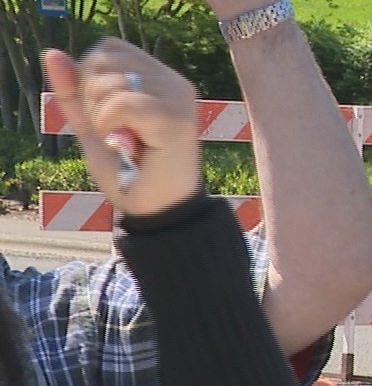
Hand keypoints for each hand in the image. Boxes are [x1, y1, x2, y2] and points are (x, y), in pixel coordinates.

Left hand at [43, 41, 199, 218]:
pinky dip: (110, 124)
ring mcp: (178, 99)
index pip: (108, 48)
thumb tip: (52, 53)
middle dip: (91, 97)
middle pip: (103, 59)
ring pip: (110, 80)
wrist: (155, 210)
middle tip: (115, 133)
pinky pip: (121, 103)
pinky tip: (125, 144)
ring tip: (123, 141)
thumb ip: (73, 91)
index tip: (107, 115)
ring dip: (101, 115)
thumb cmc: (130, 170)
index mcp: (159, 78)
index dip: (90, 76)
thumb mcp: (92, 125)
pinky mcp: (176, 119)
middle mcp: (173, 82)